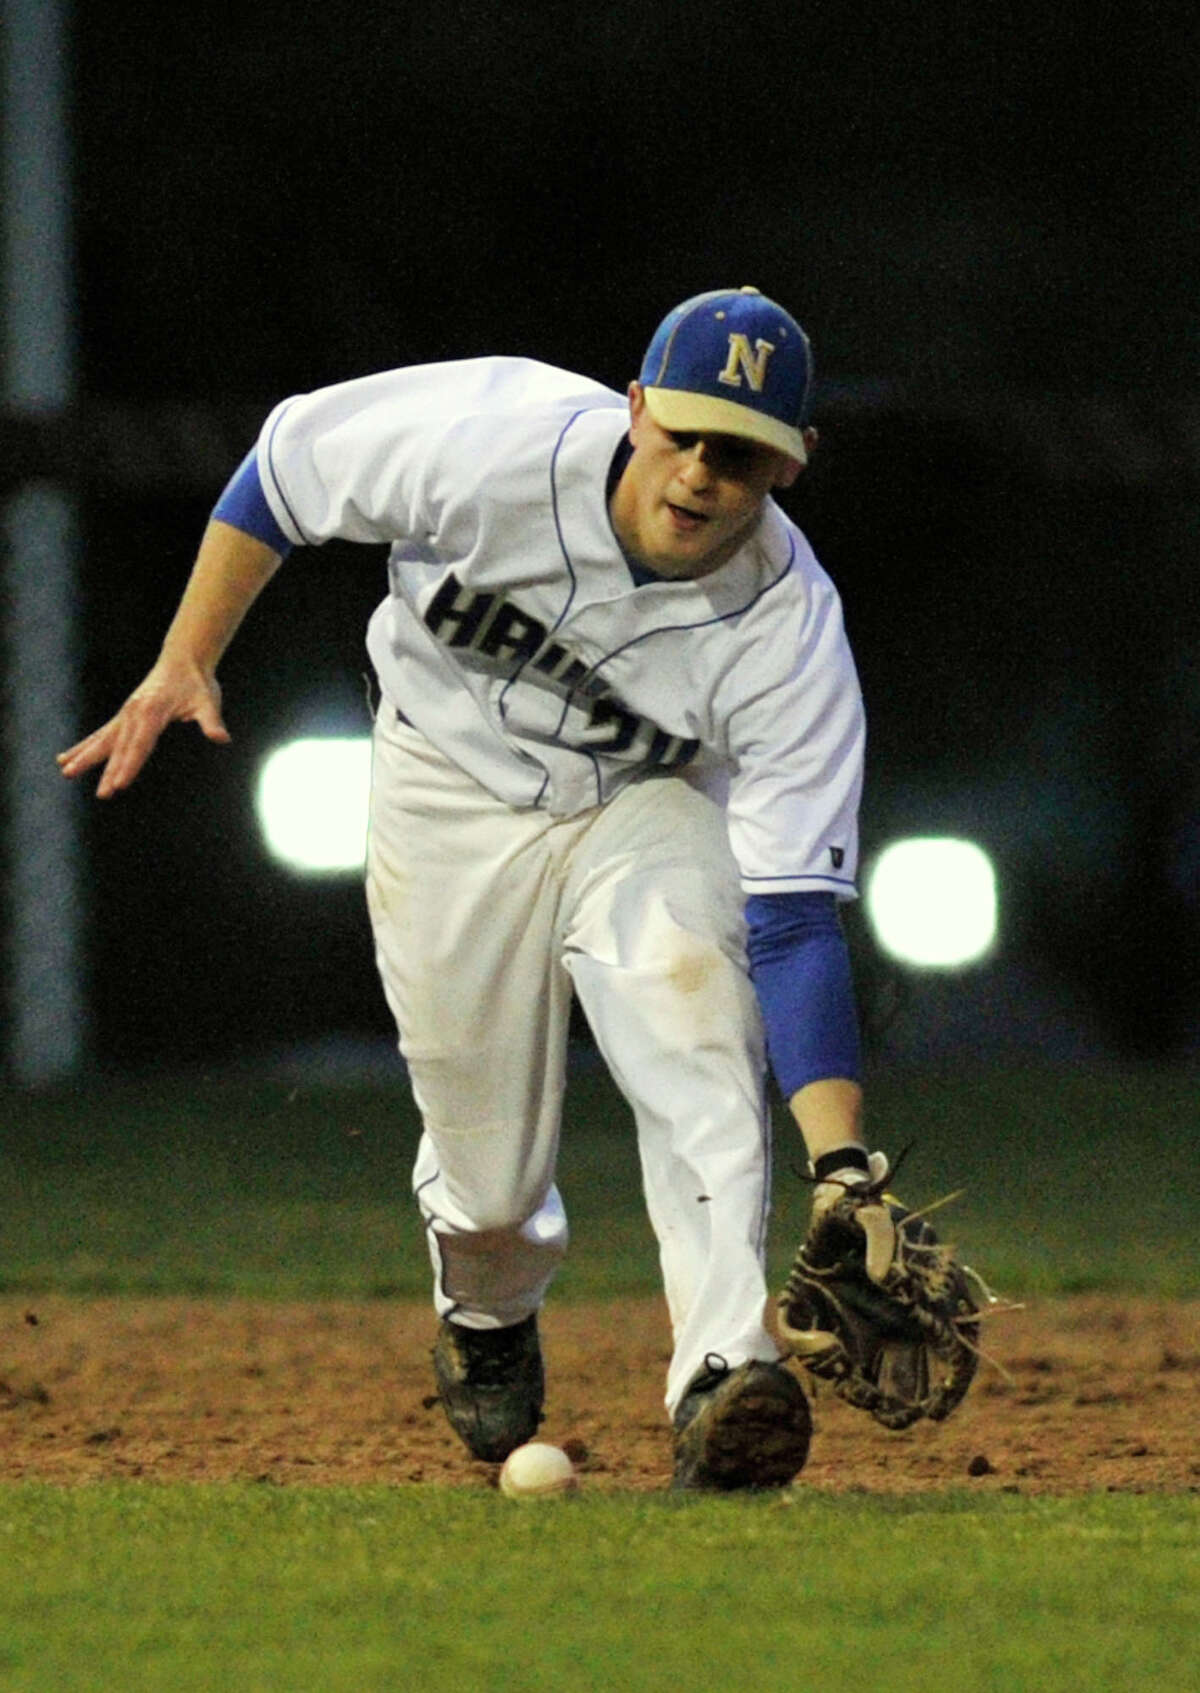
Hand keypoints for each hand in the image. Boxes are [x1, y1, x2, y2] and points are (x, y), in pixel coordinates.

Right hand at [56, 654, 230, 797]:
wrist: (183, 658)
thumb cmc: (197, 682)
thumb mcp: (208, 700)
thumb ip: (211, 721)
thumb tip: (221, 738)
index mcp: (153, 711)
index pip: (140, 744)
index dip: (130, 766)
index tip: (120, 784)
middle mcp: (134, 712)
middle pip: (120, 747)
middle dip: (108, 771)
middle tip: (102, 794)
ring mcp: (126, 713)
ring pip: (103, 740)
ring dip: (85, 757)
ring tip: (65, 772)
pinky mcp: (123, 715)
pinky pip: (100, 734)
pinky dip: (84, 745)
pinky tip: (65, 758)